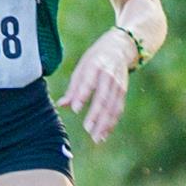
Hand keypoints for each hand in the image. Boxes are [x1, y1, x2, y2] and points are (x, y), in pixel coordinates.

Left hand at [57, 29, 136, 143]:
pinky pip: (118, 109)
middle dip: (96, 114)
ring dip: (105, 123)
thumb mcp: (82, 67)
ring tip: (96, 138)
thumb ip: (73, 88)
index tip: (76, 109)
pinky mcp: (123, 91)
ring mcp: (118, 84)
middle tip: (88, 129)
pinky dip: (112, 122)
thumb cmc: (95, 59)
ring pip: (112, 106)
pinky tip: (105, 133)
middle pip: (103, 97)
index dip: (82, 95)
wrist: (121, 48)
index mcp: (95, 67)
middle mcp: (109, 76)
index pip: (88, 82)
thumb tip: (62, 105)